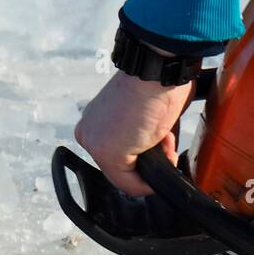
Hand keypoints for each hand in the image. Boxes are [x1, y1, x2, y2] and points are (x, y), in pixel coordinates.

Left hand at [74, 71, 193, 196]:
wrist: (154, 69)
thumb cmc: (155, 83)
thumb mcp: (141, 114)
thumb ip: (138, 134)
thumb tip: (152, 154)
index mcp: (94, 121)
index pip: (118, 154)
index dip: (145, 153)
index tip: (160, 138)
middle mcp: (88, 133)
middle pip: (122, 168)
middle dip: (151, 159)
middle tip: (165, 138)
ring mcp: (96, 145)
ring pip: (128, 178)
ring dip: (156, 164)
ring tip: (165, 138)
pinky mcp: (108, 155)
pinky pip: (132, 185)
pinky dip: (152, 180)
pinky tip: (164, 152)